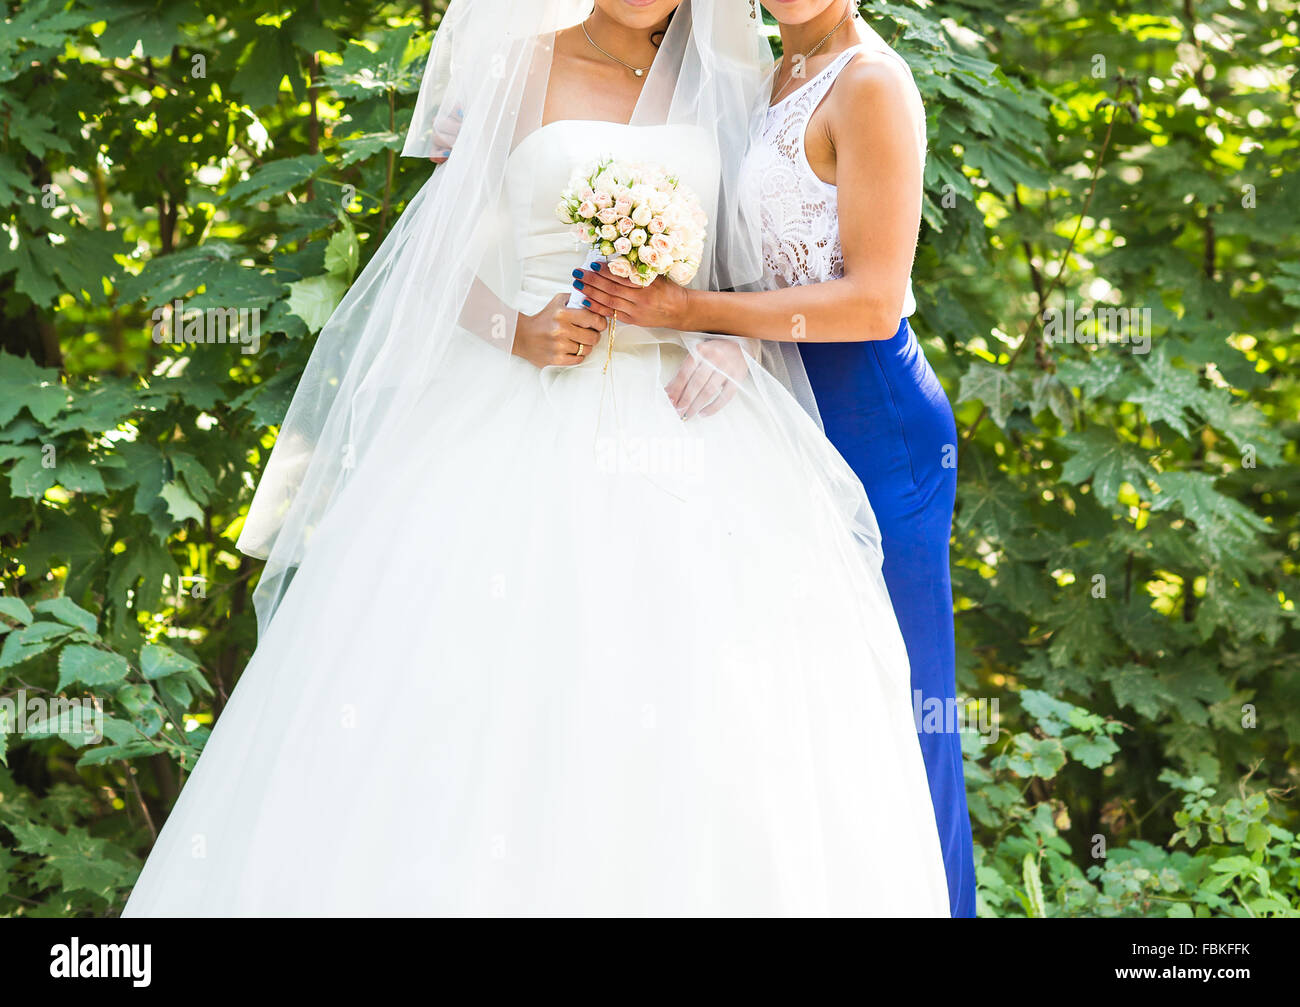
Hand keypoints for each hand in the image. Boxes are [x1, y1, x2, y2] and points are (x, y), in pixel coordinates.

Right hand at [512, 293, 604, 367]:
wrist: (523, 335)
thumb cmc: (544, 318)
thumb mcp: (558, 302)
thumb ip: (577, 299)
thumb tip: (596, 302)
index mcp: (563, 313)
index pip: (594, 319)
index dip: (600, 323)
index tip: (599, 324)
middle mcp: (561, 330)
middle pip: (593, 337)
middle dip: (594, 335)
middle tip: (589, 333)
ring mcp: (558, 346)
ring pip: (587, 349)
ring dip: (585, 346)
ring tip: (577, 341)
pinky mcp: (556, 359)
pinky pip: (578, 360)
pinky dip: (577, 355)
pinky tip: (571, 349)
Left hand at [572, 264, 689, 329]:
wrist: (680, 310)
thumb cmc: (668, 290)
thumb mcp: (656, 275)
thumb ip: (637, 271)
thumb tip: (614, 262)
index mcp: (647, 285)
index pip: (622, 277)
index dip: (606, 271)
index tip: (593, 265)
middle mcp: (640, 299)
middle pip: (612, 289)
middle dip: (592, 281)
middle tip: (577, 273)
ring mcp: (635, 311)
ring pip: (609, 301)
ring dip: (591, 293)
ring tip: (577, 285)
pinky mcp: (632, 320)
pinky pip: (612, 313)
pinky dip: (598, 307)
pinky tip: (586, 302)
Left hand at [664, 339, 749, 418]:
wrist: (739, 346)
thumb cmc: (714, 353)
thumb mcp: (698, 356)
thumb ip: (684, 372)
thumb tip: (669, 391)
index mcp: (701, 351)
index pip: (685, 373)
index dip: (677, 389)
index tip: (670, 401)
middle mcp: (714, 358)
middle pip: (696, 383)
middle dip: (685, 400)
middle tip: (678, 411)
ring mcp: (727, 368)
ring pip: (709, 391)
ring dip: (696, 406)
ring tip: (688, 415)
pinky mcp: (738, 377)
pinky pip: (725, 397)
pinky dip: (713, 407)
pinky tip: (703, 413)